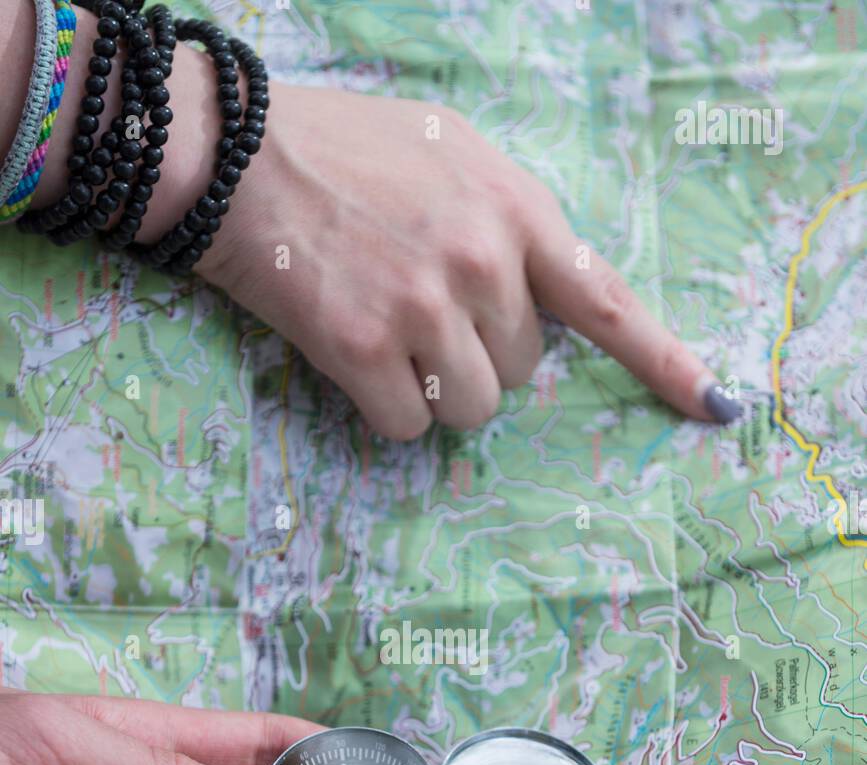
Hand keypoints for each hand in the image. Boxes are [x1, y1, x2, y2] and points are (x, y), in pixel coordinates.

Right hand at [196, 86, 729, 438]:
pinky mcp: (364, 346)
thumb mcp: (454, 155)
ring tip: (385, 332)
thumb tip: (544, 305)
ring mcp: (424, 304)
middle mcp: (482, 258)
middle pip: (523, 371)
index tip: (712, 407)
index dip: (663, 361)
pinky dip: (385, 411)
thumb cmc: (344, 153)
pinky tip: (352, 355)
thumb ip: (511, 225)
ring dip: (434, 391)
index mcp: (516, 208)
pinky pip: (409, 428)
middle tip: (417, 307)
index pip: (607, 302)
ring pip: (472, 409)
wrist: (234, 154)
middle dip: (479, 356)